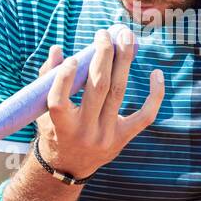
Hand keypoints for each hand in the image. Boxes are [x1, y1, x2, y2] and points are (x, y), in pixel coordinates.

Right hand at [33, 28, 163, 178]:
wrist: (70, 166)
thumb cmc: (54, 131)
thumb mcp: (43, 111)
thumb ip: (48, 79)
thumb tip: (58, 49)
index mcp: (61, 127)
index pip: (59, 102)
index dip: (65, 80)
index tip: (72, 58)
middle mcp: (85, 132)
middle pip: (98, 89)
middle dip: (103, 56)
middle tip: (105, 34)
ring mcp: (107, 136)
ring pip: (119, 93)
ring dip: (124, 62)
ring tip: (126, 38)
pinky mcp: (124, 138)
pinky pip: (145, 116)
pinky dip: (154, 95)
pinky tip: (156, 73)